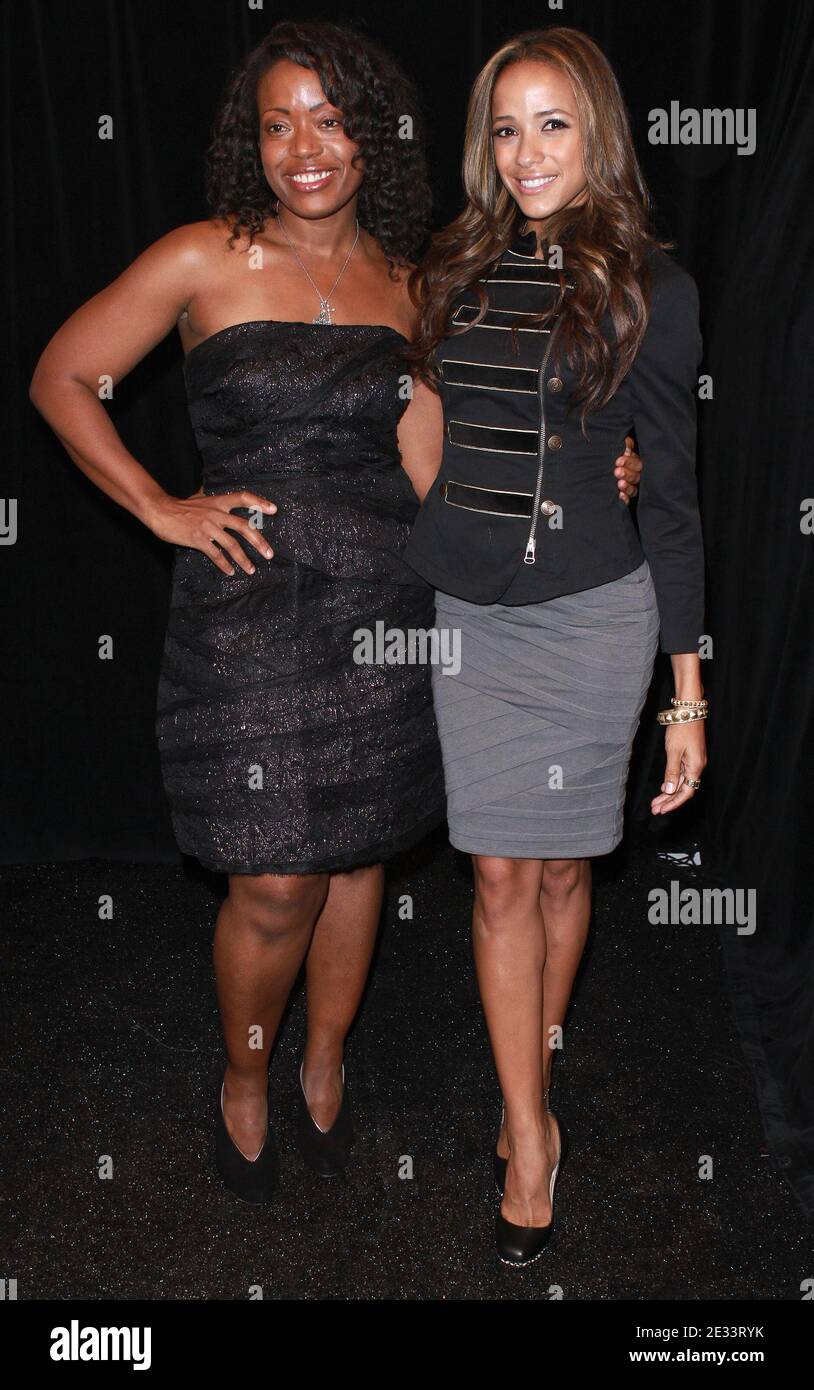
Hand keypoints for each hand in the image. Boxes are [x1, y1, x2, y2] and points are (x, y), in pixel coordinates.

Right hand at [145, 489, 276, 575]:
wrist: (160, 510)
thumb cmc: (180, 506)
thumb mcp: (200, 497)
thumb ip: (211, 498)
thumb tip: (213, 491)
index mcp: (218, 502)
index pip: (243, 497)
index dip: (259, 502)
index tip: (274, 509)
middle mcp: (216, 513)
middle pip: (244, 527)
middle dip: (259, 542)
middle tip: (269, 554)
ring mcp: (208, 526)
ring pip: (232, 544)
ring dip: (244, 559)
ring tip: (251, 570)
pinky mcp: (198, 539)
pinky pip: (216, 554)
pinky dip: (224, 564)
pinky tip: (230, 571)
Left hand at [614, 435, 642, 504]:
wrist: (605, 471)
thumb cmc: (617, 456)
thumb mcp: (623, 448)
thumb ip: (626, 444)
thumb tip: (626, 440)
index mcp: (637, 463)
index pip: (636, 462)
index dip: (629, 462)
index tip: (618, 461)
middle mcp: (638, 475)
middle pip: (636, 476)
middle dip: (627, 474)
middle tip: (617, 472)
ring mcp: (634, 487)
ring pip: (634, 488)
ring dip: (627, 486)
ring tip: (620, 484)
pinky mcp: (629, 497)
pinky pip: (629, 499)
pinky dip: (625, 498)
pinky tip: (620, 496)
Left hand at [651, 721, 706, 813]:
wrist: (688, 710)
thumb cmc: (682, 728)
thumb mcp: (673, 752)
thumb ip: (671, 772)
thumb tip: (670, 790)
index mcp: (695, 767)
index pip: (686, 793)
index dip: (673, 803)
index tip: (661, 810)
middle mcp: (697, 766)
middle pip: (683, 790)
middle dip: (669, 801)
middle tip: (655, 809)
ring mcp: (694, 761)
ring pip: (682, 783)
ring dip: (669, 793)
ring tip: (656, 801)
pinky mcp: (690, 756)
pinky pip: (682, 774)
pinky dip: (672, 781)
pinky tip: (664, 787)